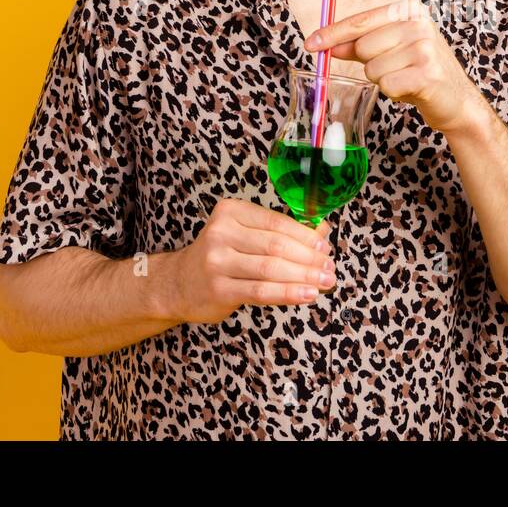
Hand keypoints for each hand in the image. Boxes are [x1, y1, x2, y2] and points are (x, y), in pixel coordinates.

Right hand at [167, 198, 335, 322]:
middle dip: (309, 259)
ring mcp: (217, 262)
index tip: (325, 247)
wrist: (178, 283)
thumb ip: (281, 231)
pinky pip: (261, 292)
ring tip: (324, 282)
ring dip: (304, 277)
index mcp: (230, 211)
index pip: (276, 223)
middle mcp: (220, 233)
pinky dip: (288, 293)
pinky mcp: (218, 289)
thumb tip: (322, 231)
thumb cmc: (221, 256)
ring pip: (271, 269)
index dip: (306, 236)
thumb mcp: (246, 234)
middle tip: (329, 268)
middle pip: (276, 246)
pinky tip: (306, 295)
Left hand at [304, 0, 484, 134]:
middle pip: (363, 47)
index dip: (333, 34)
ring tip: (406, 78)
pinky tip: (412, 90)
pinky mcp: (427, 74)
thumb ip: (359, 44)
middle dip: (371, 65)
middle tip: (396, 68)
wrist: (457, 100)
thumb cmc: (420, 71)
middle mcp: (419, 23)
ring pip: (372, 69)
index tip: (311, 44)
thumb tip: (325, 43)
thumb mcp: (391, 50)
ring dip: (384, 80)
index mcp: (410, 9)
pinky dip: (394, 93)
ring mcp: (424, 48)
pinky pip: (386, 85)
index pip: (361, 21)